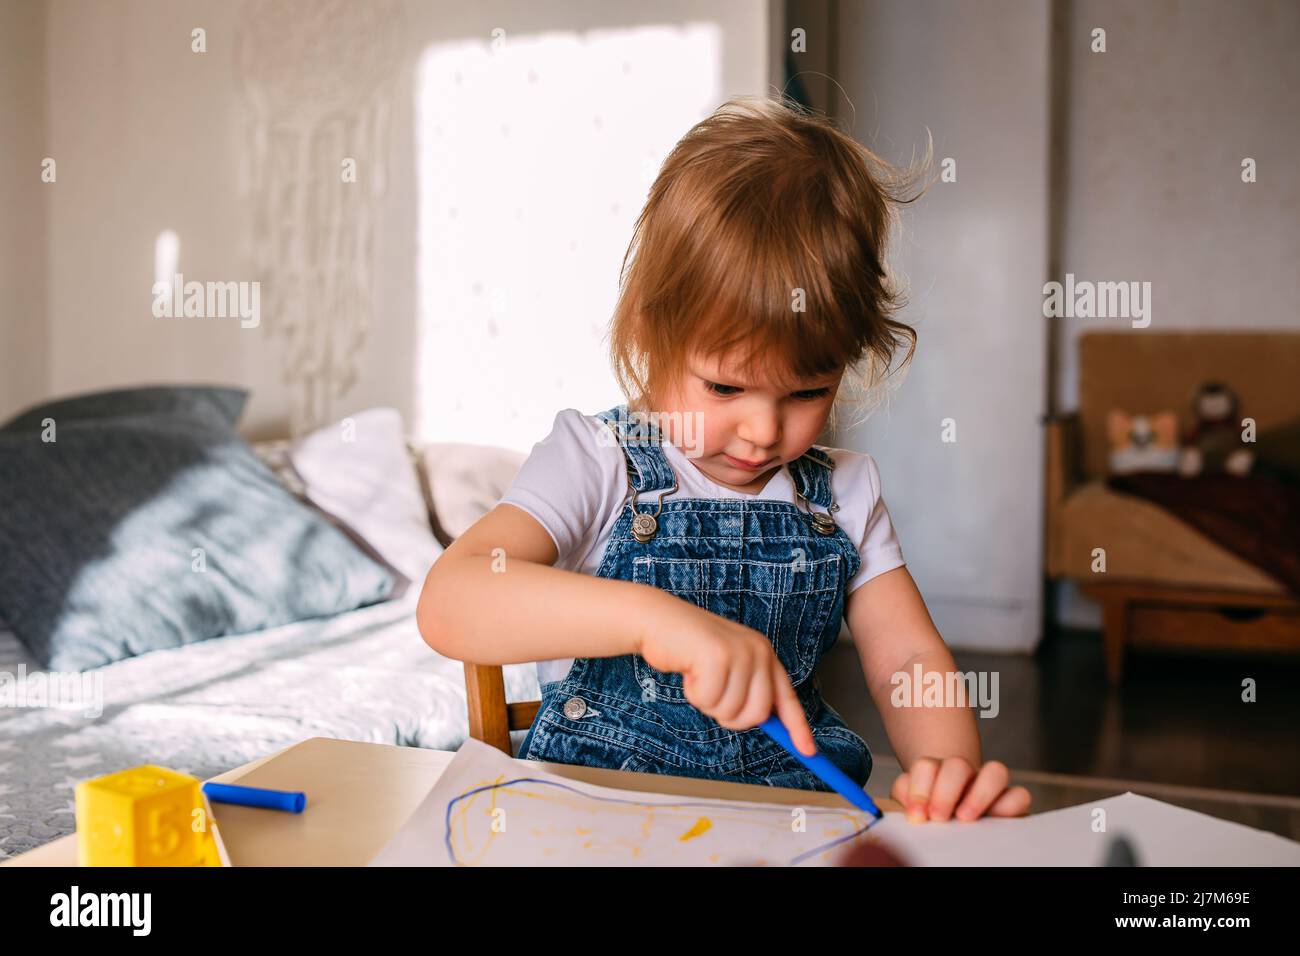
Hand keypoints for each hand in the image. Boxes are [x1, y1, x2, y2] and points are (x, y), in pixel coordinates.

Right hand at [637, 595, 816, 755]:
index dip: (798, 728)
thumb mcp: (728, 668)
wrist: (659, 619)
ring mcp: (740, 652)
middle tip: (712, 694)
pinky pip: (708, 700)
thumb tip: (764, 722)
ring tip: (698, 676)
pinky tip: (688, 670)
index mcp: (764, 654)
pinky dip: (694, 693)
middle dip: (731, 717)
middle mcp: (758, 651)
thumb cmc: (690, 648)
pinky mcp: (718, 656)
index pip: (787, 698)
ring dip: (707, 703)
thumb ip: (748, 690)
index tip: (809, 752)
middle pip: (757, 714)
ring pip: (730, 711)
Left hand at [890, 756, 1030, 821]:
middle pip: (958, 765)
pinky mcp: (1011, 801)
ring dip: (980, 794)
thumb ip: (908, 799)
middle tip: (938, 817)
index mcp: (935, 772)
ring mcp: (989, 785)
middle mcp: (964, 773)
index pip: (926, 767)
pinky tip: (994, 821)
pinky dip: (1009, 806)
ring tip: (965, 818)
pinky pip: (1020, 795)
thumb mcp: (914, 806)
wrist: (953, 820)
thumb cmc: (930, 814)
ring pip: (996, 771)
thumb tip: (913, 810)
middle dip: (946, 792)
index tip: (916, 815)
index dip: (919, 789)